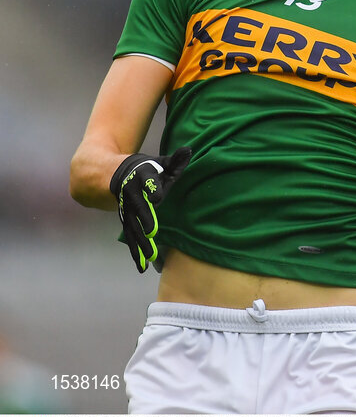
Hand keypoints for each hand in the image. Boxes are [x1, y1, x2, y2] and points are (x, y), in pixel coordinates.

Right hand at [108, 147, 191, 272]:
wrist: (107, 174)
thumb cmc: (143, 169)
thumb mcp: (157, 163)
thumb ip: (174, 161)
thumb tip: (188, 150)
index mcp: (140, 177)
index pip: (146, 181)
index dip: (151, 187)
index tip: (156, 196)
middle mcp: (130, 194)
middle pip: (138, 207)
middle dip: (144, 219)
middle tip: (151, 231)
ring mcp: (126, 209)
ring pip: (133, 226)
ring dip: (141, 242)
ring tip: (150, 256)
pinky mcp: (126, 220)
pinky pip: (131, 237)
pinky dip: (136, 251)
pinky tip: (142, 266)